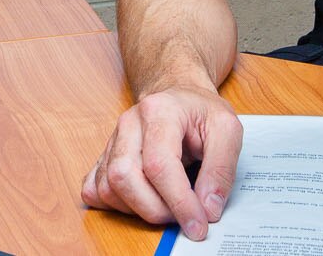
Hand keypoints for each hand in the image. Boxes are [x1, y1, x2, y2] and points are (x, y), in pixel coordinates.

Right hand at [80, 84, 243, 241]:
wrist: (180, 98)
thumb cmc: (201, 112)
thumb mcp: (227, 130)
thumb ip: (222, 169)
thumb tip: (208, 208)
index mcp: (159, 110)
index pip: (159, 165)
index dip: (179, 202)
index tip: (198, 224)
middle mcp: (129, 123)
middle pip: (124, 177)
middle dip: (155, 209)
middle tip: (183, 216)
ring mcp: (113, 140)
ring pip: (108, 187)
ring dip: (138, 210)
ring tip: (167, 206)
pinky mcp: (105, 156)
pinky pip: (95, 189)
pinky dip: (115, 205)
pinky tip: (140, 201)